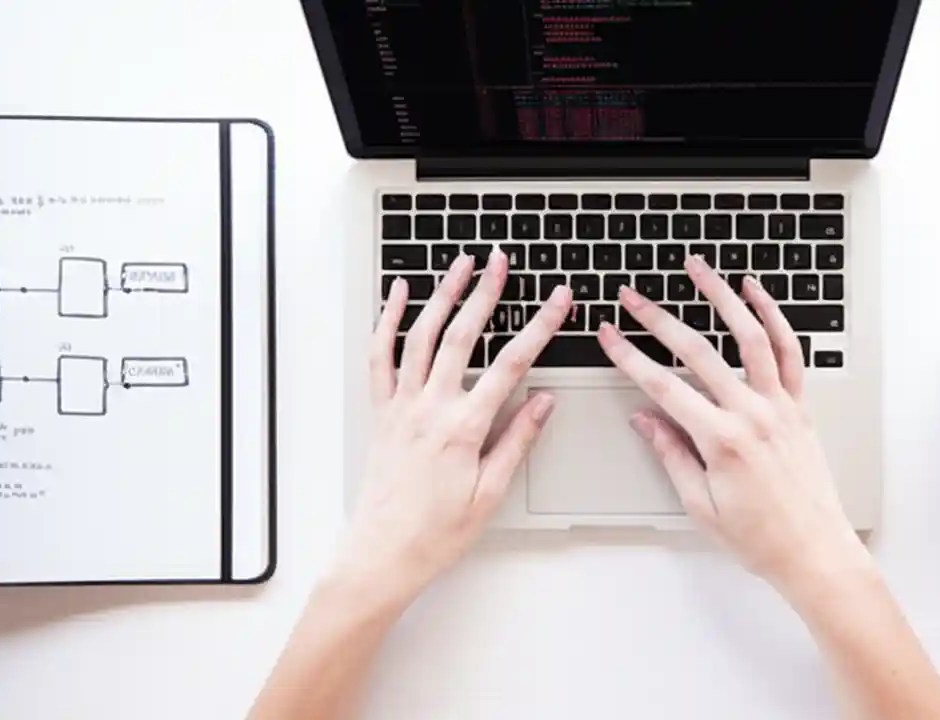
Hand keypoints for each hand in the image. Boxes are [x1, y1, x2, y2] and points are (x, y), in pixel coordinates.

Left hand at [333, 249, 571, 610]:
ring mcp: (400, 406)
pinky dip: (387, 321)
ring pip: (420, 336)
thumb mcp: (490, 494)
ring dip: (441, 295)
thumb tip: (543, 403)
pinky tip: (396, 296)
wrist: (381, 555)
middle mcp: (429, 408)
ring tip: (460, 264)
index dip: (539, 326)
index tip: (558, 300)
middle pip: (462, 336)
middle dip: (486, 293)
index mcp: (463, 428)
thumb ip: (517, 442)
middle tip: (502, 262)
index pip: (510, 364)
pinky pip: (380, 357)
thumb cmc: (435, 534)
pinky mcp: (381, 412)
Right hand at [598, 256, 868, 593]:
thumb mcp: (700, 505)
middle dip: (658, 319)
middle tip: (632, 297)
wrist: (814, 551)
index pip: (663, 386)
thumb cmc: (760, 538)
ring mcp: (780, 405)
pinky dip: (772, 317)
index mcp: (722, 441)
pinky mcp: (800, 406)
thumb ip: (671, 454)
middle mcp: (753, 414)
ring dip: (721, 297)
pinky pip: (788, 351)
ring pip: (749, 336)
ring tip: (698, 269)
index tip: (609, 335)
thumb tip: (644, 419)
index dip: (630, 357)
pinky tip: (755, 293)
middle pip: (698, 352)